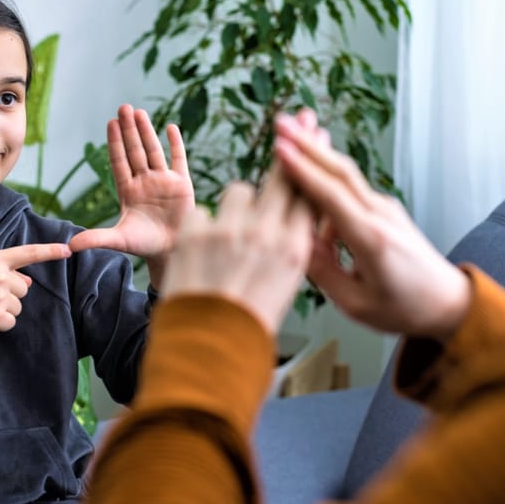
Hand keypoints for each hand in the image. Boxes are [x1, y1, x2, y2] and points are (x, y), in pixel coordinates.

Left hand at [68, 104, 194, 288]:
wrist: (171, 252)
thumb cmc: (144, 246)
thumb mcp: (119, 240)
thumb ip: (96, 238)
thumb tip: (69, 245)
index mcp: (128, 191)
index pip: (119, 161)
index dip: (115, 142)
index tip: (111, 123)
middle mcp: (144, 182)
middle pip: (135, 150)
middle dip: (129, 130)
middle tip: (123, 107)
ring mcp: (163, 181)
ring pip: (154, 150)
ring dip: (147, 132)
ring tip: (140, 112)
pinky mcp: (182, 184)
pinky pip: (178, 159)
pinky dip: (175, 144)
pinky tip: (170, 127)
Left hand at [161, 167, 313, 335]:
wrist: (205, 352)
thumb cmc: (246, 328)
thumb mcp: (284, 289)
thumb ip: (287, 250)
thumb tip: (289, 221)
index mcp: (293, 252)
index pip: (309, 197)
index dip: (309, 174)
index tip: (311, 152)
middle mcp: (265, 234)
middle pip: (281, 180)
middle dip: (283, 167)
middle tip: (283, 151)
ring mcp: (228, 230)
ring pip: (239, 191)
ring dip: (234, 206)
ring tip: (226, 235)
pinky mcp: (193, 233)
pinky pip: (201, 211)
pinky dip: (199, 226)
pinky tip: (198, 251)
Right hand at [274, 110, 470, 341]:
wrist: (449, 303)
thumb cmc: (406, 308)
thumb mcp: (355, 303)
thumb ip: (321, 272)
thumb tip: (294, 245)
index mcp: (372, 240)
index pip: (332, 196)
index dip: (303, 170)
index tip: (280, 148)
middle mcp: (380, 215)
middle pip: (340, 171)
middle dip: (307, 144)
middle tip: (281, 122)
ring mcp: (383, 208)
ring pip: (344, 174)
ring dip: (316, 152)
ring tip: (290, 134)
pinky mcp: (382, 210)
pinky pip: (348, 189)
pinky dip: (325, 175)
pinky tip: (307, 169)